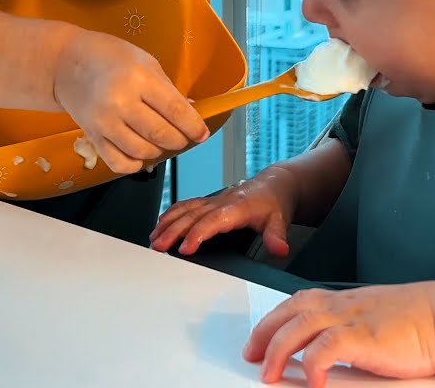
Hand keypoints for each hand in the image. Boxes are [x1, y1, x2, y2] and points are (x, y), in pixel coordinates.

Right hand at [52, 29, 209, 173]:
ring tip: (160, 140)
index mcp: (138, 79)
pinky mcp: (92, 137)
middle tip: (183, 137)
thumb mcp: (145, 62)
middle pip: (161, 134)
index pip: (175, 110)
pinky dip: (135, 164)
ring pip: (143, 152)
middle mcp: (120, 102)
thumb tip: (192, 113)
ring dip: (158, 151)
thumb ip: (168, 89)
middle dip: (179, 140)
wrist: (66, 63)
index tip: (202, 133)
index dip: (193, 125)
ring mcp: (104, 123)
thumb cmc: (109, 56)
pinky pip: (119, 163)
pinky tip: (139, 152)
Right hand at [150, 167, 297, 255]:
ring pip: (185, 210)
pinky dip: (170, 214)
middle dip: (173, 231)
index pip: (213, 221)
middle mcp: (220, 202)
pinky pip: (186, 205)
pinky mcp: (208, 201)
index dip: (198, 234)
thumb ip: (277, 237)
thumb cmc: (274, 204)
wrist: (273, 185)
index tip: (185, 248)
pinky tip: (160, 224)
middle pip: (192, 216)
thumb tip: (280, 249)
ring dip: (167, 222)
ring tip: (154, 238)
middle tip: (158, 246)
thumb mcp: (280, 221)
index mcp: (237, 207)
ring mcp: (212, 200)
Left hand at [244, 284, 434, 387]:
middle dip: (265, 334)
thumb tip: (332, 349)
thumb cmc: (419, 320)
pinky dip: (313, 364)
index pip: (298, 303)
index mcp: (344, 300)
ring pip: (299, 327)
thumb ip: (352, 328)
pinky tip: (312, 382)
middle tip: (251, 355)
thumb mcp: (376, 318)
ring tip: (270, 373)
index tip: (260, 337)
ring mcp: (351, 319)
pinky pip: (326, 349)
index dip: (274, 319)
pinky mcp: (362, 337)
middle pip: (289, 313)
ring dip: (279, 351)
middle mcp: (342, 305)